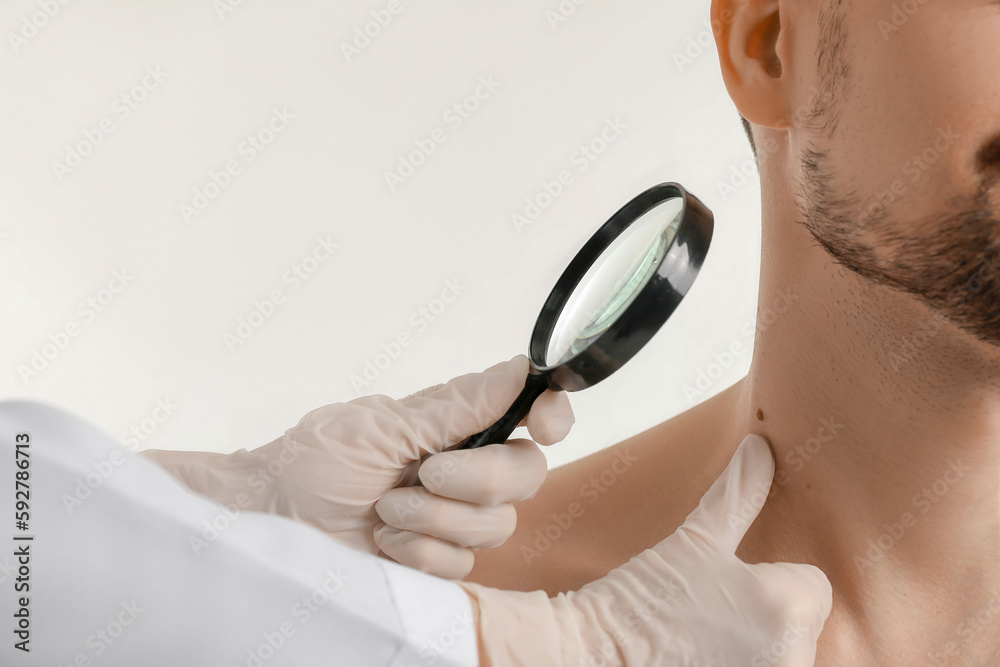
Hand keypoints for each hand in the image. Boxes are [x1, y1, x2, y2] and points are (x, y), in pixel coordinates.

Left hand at [141, 354, 574, 576]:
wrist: (276, 518)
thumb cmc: (316, 459)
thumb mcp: (385, 423)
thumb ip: (458, 405)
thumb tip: (519, 368)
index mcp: (459, 423)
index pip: (532, 413)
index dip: (552, 415)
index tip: (545, 425)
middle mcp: (467, 467)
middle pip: (526, 473)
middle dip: (478, 478)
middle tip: (424, 473)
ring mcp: (456, 516)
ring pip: (498, 524)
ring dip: (435, 517)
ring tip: (386, 508)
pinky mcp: (440, 560)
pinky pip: (464, 564)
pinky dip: (421, 552)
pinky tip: (387, 541)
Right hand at [458, 434, 832, 666]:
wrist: (599, 653)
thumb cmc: (646, 599)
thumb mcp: (696, 539)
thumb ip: (739, 493)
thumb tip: (761, 447)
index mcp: (791, 607)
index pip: (813, 585)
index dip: (770, 581)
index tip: (727, 590)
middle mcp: (795, 655)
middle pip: (805, 623)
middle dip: (769, 617)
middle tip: (714, 616)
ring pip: (789, 652)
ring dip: (762, 647)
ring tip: (710, 644)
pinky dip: (746, 663)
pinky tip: (707, 660)